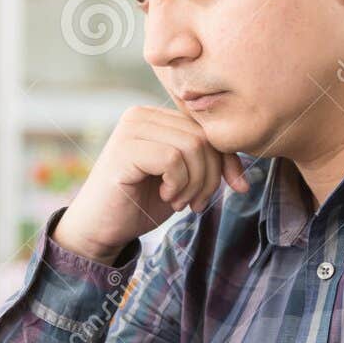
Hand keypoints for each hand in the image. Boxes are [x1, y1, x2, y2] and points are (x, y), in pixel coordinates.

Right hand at [54, 105, 248, 262]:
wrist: (98, 228)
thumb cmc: (138, 204)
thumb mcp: (181, 182)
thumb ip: (206, 166)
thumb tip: (245, 179)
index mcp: (155, 117)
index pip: (207, 129)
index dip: (227, 160)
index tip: (235, 188)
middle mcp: (140, 114)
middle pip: (203, 137)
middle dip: (210, 176)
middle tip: (195, 203)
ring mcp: (130, 129)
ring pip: (192, 147)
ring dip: (194, 183)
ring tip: (178, 201)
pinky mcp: (124, 149)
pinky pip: (173, 159)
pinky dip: (178, 184)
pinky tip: (164, 197)